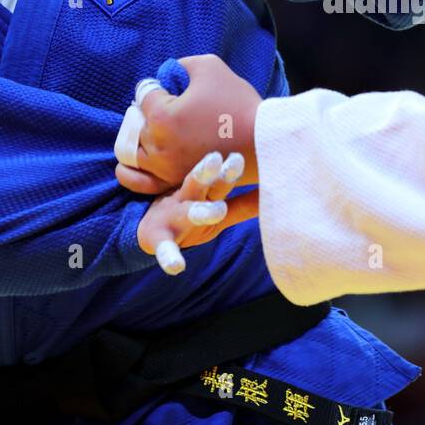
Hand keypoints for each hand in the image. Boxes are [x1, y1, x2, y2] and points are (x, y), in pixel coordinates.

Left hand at [115, 54, 262, 195]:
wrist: (263, 142)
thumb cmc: (238, 103)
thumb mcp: (210, 66)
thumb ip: (181, 64)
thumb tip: (168, 73)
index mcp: (161, 115)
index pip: (144, 93)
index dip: (159, 86)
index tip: (175, 88)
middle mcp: (157, 144)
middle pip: (136, 123)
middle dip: (149, 113)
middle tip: (171, 109)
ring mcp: (163, 167)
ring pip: (134, 150)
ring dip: (141, 138)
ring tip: (157, 132)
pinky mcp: (173, 183)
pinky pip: (140, 182)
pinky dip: (130, 173)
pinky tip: (126, 166)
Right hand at [136, 150, 259, 274]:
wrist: (147, 231)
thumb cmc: (189, 213)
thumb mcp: (215, 205)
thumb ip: (244, 204)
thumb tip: (277, 193)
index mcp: (204, 191)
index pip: (218, 177)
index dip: (229, 169)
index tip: (239, 157)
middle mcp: (188, 199)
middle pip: (199, 184)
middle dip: (209, 173)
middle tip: (218, 160)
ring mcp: (173, 219)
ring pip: (188, 212)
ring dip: (201, 211)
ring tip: (218, 211)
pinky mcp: (159, 240)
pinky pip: (164, 250)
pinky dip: (169, 258)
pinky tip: (177, 267)